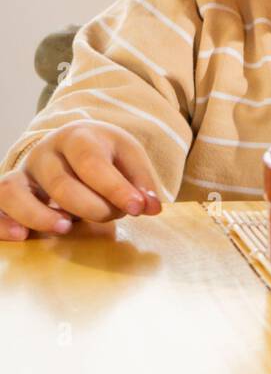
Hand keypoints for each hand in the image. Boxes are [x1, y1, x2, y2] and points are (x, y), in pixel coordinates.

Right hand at [0, 120, 162, 240]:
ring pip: (16, 191)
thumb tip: (152, 207)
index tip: (139, 208)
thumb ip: (141, 181)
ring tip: (65, 228)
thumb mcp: (127, 157)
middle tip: (112, 217)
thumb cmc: (104, 154)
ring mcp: (24, 173)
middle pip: (60, 183)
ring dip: (39, 215)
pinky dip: (3, 222)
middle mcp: (46, 152)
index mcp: (78, 136)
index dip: (115, 188)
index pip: (92, 163)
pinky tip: (23, 237)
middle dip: (90, 207)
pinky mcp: (9, 192)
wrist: (74, 143)